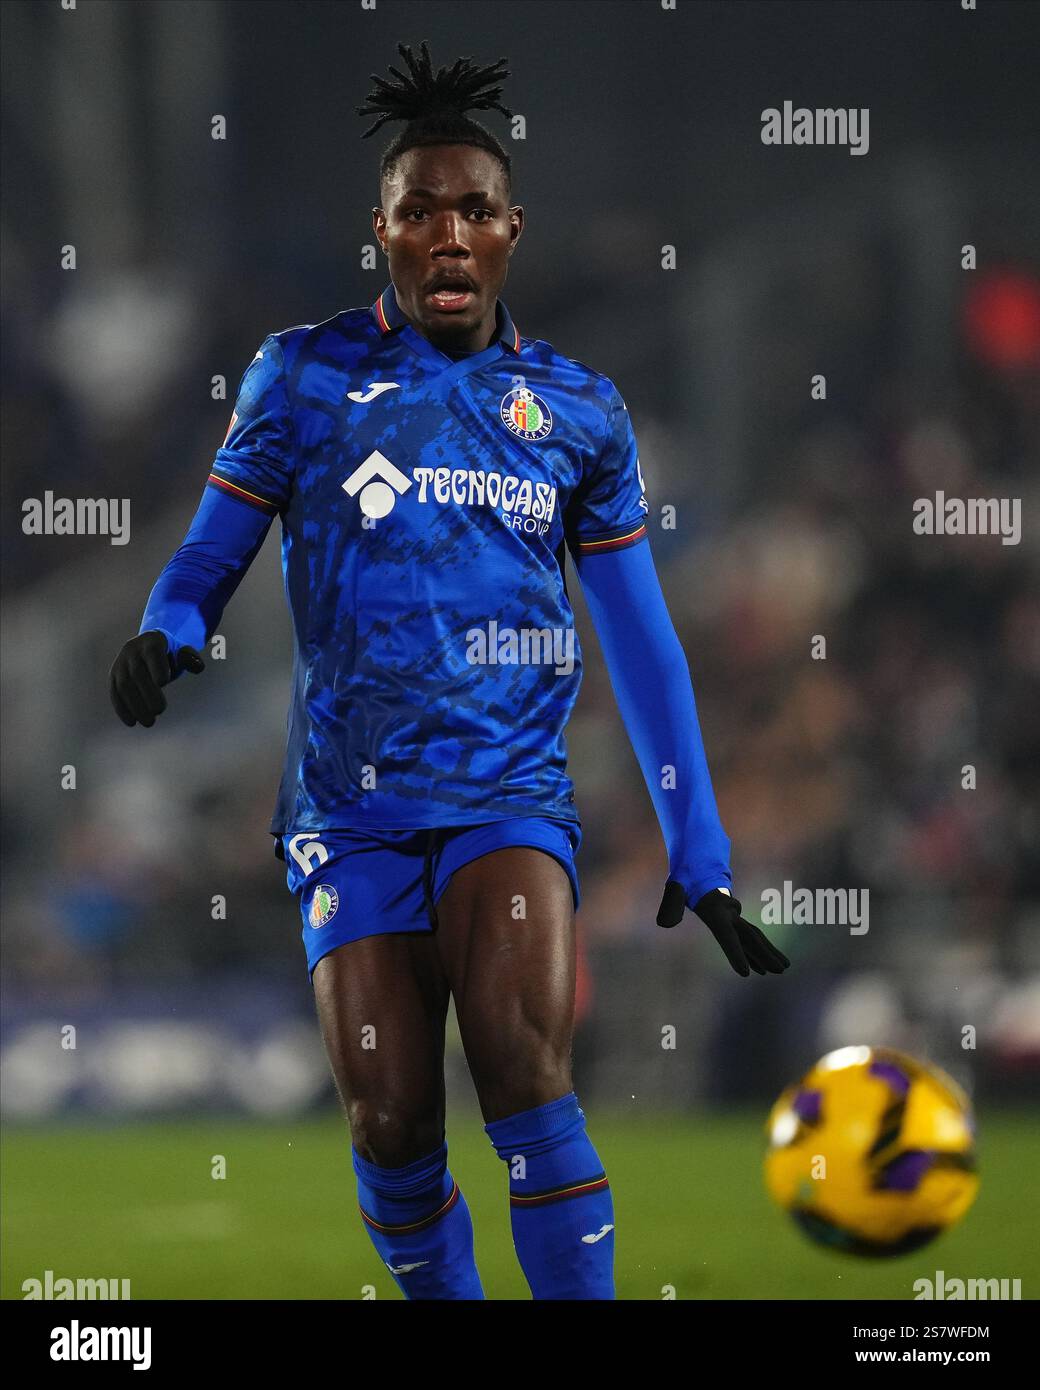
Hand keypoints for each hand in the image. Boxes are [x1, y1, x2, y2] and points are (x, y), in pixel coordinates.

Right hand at [109, 630, 204, 726]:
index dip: (157, 667)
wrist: (146, 649)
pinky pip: (114, 693)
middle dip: (148, 693)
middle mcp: (132, 650)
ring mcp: (120, 664)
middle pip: (137, 673)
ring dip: (135, 706)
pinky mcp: (113, 677)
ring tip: (149, 722)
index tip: (164, 683)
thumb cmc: (170, 654)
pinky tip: (132, 722)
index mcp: (151, 641)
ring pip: (124, 686)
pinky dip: (122, 709)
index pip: (153, 652)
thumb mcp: (181, 652)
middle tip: (160, 710)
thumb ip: (191, 658)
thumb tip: (198, 666)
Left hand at [656, 882, 789, 976]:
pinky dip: (755, 952)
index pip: (727, 935)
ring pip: (753, 937)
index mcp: (716, 911)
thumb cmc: (686, 875)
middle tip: (781, 970)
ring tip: (783, 968)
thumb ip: (672, 902)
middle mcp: (729, 914)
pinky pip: (747, 938)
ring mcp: (733, 916)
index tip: (744, 974)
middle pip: (749, 937)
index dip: (735, 954)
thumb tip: (664, 923)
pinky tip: (762, 967)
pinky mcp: (732, 919)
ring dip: (767, 953)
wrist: (700, 860)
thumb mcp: (676, 885)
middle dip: (765, 954)